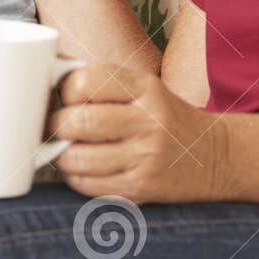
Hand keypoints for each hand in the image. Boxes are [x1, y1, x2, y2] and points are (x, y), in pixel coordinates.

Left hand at [51, 63, 226, 202]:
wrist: (213, 156)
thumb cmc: (163, 116)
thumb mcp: (143, 86)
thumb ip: (100, 80)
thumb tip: (45, 70)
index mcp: (145, 87)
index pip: (86, 81)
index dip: (64, 89)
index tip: (65, 96)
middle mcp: (148, 120)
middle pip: (79, 121)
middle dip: (56, 124)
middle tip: (57, 125)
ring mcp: (145, 157)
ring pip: (78, 158)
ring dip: (61, 155)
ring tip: (65, 149)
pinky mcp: (141, 188)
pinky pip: (89, 185)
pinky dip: (75, 177)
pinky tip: (81, 168)